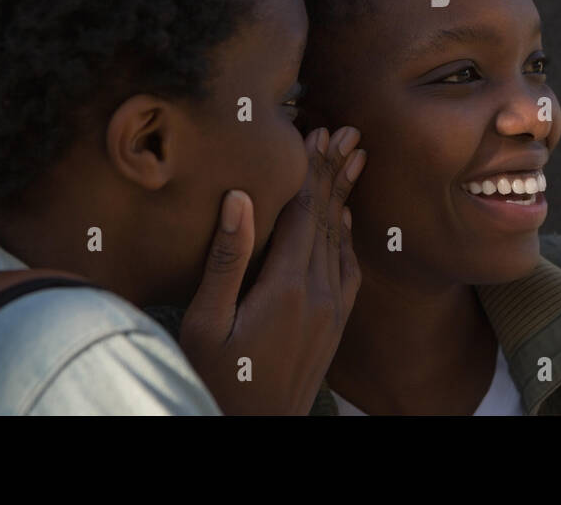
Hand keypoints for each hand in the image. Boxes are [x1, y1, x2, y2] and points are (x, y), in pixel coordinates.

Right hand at [179, 126, 365, 413]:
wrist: (254, 432)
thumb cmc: (217, 379)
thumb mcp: (206, 322)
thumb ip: (226, 259)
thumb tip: (241, 198)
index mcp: (287, 286)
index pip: (303, 212)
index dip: (309, 169)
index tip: (315, 129)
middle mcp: (319, 293)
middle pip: (328, 217)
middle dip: (334, 170)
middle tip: (346, 129)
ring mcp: (332, 310)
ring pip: (342, 238)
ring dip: (345, 195)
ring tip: (354, 156)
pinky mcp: (334, 325)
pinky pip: (349, 270)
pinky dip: (349, 236)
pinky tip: (348, 218)